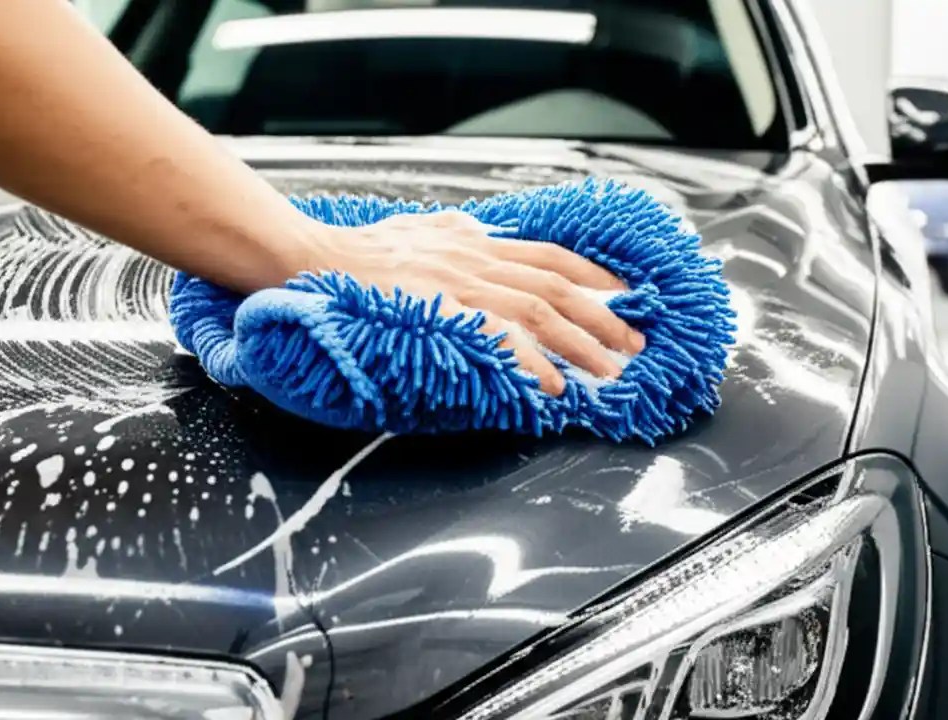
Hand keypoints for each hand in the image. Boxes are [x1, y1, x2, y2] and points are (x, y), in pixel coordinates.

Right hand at [298, 210, 644, 395]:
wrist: (312, 257)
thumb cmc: (360, 251)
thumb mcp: (423, 232)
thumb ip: (461, 240)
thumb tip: (485, 243)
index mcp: (475, 240)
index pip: (550, 255)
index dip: (594, 275)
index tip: (626, 295)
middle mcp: (475, 259)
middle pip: (556, 288)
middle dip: (603, 318)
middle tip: (635, 345)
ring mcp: (459, 285)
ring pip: (538, 313)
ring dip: (580, 345)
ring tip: (608, 374)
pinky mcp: (439, 312)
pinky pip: (496, 339)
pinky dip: (529, 362)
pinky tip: (552, 384)